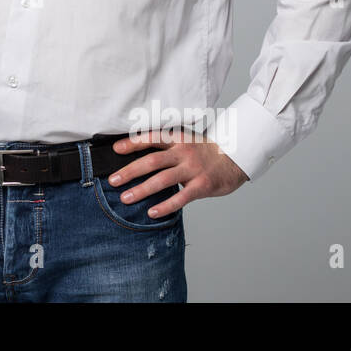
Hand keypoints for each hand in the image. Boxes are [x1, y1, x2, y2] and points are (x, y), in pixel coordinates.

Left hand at [106, 129, 249, 218]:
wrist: (236, 158)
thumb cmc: (205, 151)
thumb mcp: (186, 140)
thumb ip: (166, 146)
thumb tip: (138, 155)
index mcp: (177, 139)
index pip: (151, 138)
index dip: (132, 143)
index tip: (115, 150)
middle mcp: (183, 153)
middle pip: (152, 161)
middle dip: (130, 171)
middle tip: (113, 180)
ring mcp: (193, 169)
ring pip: (162, 180)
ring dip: (142, 190)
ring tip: (126, 198)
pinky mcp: (201, 186)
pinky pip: (180, 197)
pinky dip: (165, 206)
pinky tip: (152, 212)